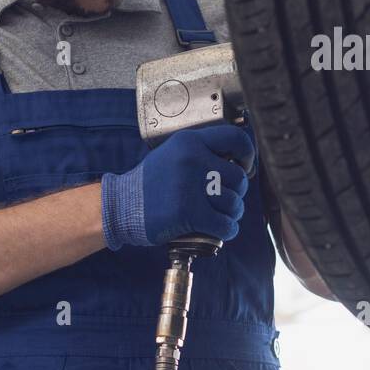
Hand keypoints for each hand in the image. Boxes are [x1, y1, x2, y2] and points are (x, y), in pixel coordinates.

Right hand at [100, 124, 254, 249]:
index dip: (248, 154)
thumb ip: (202, 153)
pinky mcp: (189, 212)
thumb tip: (239, 162)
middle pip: (238, 177)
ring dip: (232, 213)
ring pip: (234, 203)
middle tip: (225, 200)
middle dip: (236, 192)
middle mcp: (193, 159)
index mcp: (190, 142)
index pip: (236, 139)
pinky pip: (225, 224)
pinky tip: (221, 229)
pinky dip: (228, 230)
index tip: (244, 167)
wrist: (121, 206)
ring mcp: (191, 186)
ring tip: (220, 215)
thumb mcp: (174, 154)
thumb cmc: (151, 183)